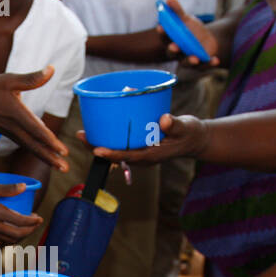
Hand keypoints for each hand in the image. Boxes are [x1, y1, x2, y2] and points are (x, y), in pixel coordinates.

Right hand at [0, 66, 67, 170]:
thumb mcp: (9, 80)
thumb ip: (32, 78)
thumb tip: (51, 69)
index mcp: (17, 114)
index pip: (37, 131)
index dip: (51, 141)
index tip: (63, 152)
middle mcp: (14, 127)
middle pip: (35, 146)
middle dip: (51, 157)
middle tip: (65, 168)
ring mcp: (9, 132)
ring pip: (30, 147)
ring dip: (45, 157)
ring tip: (59, 166)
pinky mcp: (7, 132)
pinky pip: (24, 144)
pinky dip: (35, 150)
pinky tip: (43, 153)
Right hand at [0, 182, 42, 242]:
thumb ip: (7, 189)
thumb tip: (24, 187)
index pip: (21, 221)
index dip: (33, 221)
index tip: (39, 217)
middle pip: (17, 235)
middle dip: (29, 231)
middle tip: (35, 223)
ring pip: (9, 240)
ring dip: (21, 236)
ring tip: (27, 228)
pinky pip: (0, 241)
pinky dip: (9, 240)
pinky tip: (11, 234)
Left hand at [82, 113, 205, 165]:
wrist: (194, 139)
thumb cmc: (190, 133)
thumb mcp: (185, 127)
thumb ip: (174, 124)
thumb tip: (163, 120)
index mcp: (152, 155)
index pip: (127, 156)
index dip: (111, 154)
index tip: (96, 149)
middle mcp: (143, 156)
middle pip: (116, 155)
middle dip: (97, 147)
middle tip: (80, 135)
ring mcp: (140, 152)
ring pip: (116, 150)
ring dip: (100, 142)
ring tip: (83, 133)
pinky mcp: (140, 146)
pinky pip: (122, 144)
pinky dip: (111, 137)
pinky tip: (101, 127)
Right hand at [160, 0, 221, 67]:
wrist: (207, 41)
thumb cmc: (191, 30)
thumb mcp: (186, 19)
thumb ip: (177, 11)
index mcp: (171, 40)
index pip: (164, 37)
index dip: (162, 33)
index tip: (160, 27)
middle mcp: (177, 53)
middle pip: (172, 53)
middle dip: (173, 50)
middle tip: (174, 46)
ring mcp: (189, 59)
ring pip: (187, 62)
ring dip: (190, 61)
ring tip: (194, 58)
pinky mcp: (201, 64)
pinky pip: (205, 65)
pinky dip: (210, 63)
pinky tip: (216, 60)